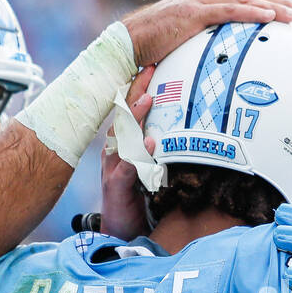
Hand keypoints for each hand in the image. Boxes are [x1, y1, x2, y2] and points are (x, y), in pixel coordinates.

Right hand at [100, 65, 155, 238]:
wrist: (121, 230)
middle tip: (148, 67)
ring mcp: (113, 167)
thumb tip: (178, 128)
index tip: (151, 62)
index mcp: (122, 142)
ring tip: (148, 99)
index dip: (137, 85)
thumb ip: (157, 148)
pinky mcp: (117, 187)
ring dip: (134, 116)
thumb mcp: (148, 167)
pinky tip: (150, 144)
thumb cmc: (136, 197)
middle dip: (134, 90)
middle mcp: (115, 150)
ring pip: (122, 136)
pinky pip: (127, 168)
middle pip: (123, 114)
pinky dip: (138, 156)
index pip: (129, 108)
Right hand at [122, 0, 291, 66]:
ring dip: (273, 6)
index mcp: (205, 1)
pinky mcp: (194, 13)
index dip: (270, 4)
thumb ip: (204, 47)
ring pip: (246, 0)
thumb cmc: (151, 50)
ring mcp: (200, 2)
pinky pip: (230, 11)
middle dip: (281, 2)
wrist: (127, 44)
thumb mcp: (184, 46)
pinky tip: (269, 15)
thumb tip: (221, 66)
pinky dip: (252, 11)